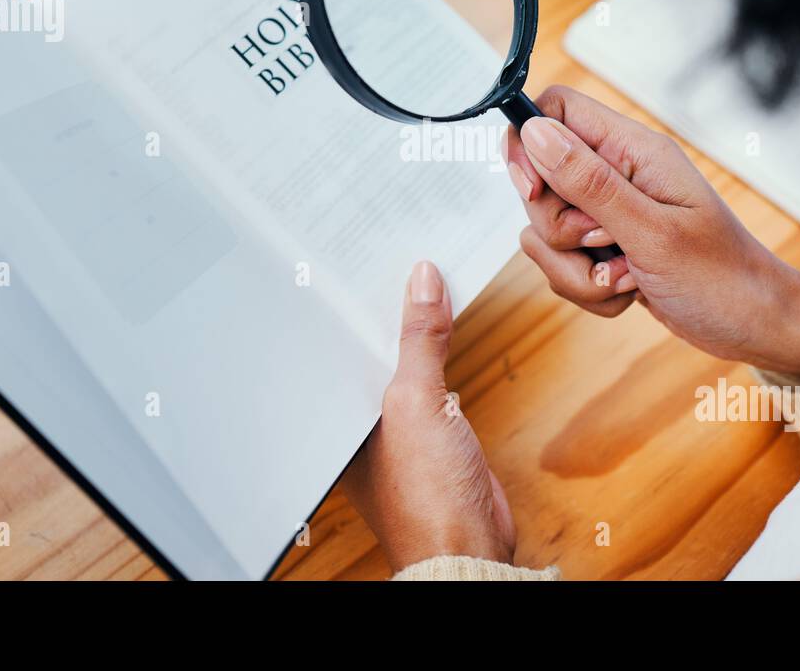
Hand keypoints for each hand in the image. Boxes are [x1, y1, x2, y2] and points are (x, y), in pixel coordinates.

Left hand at [342, 261, 515, 571]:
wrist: (469, 547)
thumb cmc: (425, 494)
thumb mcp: (416, 402)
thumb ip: (419, 341)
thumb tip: (424, 280)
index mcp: (333, 419)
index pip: (330, 348)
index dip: (340, 305)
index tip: (348, 259)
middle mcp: (357, 422)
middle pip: (364, 352)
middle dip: (376, 311)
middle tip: (381, 253)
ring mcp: (394, 428)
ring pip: (397, 362)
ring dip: (409, 328)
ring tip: (413, 274)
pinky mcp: (429, 433)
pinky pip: (429, 379)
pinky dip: (435, 352)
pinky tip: (442, 321)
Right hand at [503, 86, 799, 380]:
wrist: (758, 327)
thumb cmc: (723, 279)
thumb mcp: (653, 232)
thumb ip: (590, 182)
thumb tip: (536, 132)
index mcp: (634, 151)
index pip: (555, 110)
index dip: (528, 144)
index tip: (534, 192)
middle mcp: (618, 175)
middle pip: (541, 181)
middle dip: (560, 229)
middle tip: (607, 244)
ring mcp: (611, 214)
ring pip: (546, 232)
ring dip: (576, 270)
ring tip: (627, 276)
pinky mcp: (606, 249)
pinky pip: (563, 264)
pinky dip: (589, 288)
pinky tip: (629, 292)